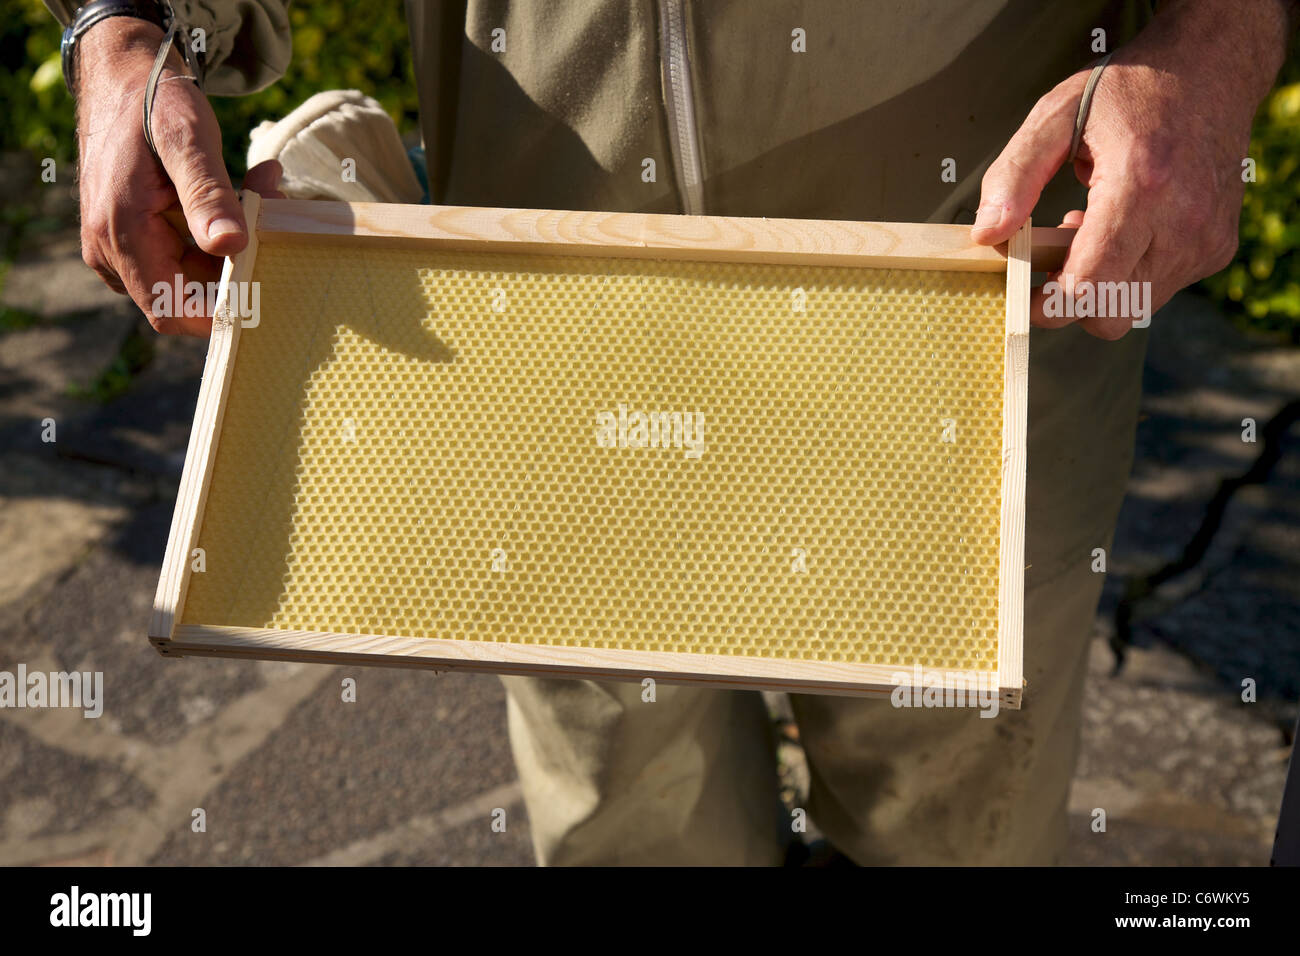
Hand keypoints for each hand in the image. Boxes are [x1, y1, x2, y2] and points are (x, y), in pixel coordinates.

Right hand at [75, 18, 283, 335]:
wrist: (120, 77)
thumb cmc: (155, 102)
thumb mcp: (189, 139)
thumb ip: (208, 193)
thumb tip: (230, 245)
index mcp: (121, 232)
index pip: (172, 308)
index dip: (219, 312)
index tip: (267, 287)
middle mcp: (110, 250)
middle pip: (185, 297)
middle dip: (235, 271)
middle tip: (270, 213)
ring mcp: (116, 248)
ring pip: (186, 278)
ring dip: (230, 251)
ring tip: (260, 191)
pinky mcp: (129, 240)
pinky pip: (179, 259)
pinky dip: (214, 239)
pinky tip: (239, 198)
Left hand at [971, 0, 1289, 338]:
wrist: (1210, 68)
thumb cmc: (1127, 90)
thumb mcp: (1055, 116)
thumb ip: (1014, 176)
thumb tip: (986, 235)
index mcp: (1140, 185)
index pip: (1089, 285)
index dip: (1049, 304)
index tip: (1025, 295)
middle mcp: (1183, 221)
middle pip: (1111, 313)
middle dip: (1073, 300)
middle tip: (1052, 258)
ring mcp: (1206, 239)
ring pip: (1135, 309)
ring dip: (1103, 285)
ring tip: (1092, 231)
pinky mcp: (1218, 248)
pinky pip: (1161, 290)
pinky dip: (1133, 275)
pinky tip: (1124, 230)